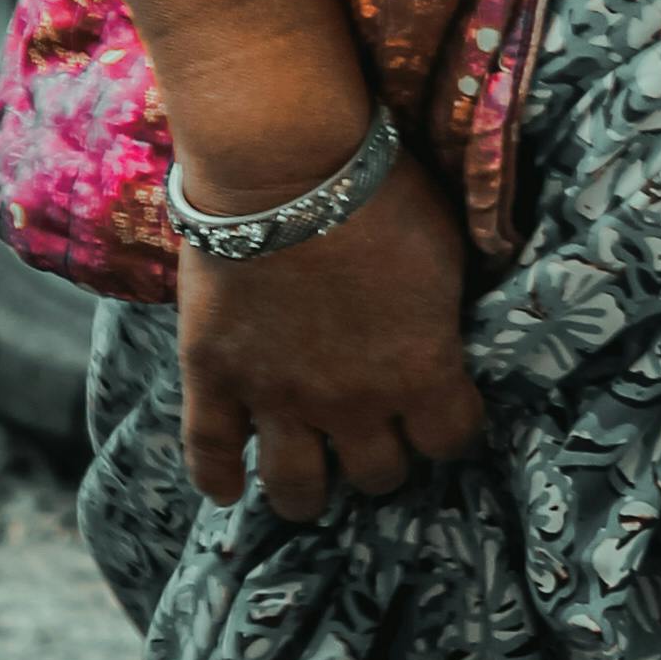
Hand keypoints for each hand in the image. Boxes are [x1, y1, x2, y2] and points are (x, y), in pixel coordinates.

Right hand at [175, 144, 485, 522]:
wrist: (284, 165)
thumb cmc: (380, 190)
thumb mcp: (446, 247)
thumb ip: (444, 309)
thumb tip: (449, 326)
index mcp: (419, 371)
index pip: (451, 439)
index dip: (450, 430)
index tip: (443, 415)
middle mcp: (352, 402)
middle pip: (379, 472)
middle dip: (383, 458)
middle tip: (376, 438)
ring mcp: (278, 396)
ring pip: (296, 486)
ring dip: (308, 494)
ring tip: (309, 493)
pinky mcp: (216, 376)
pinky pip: (209, 449)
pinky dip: (216, 478)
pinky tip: (226, 491)